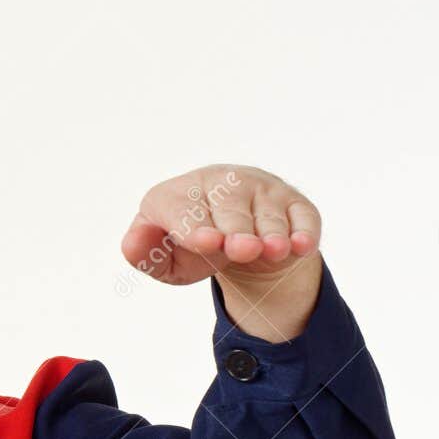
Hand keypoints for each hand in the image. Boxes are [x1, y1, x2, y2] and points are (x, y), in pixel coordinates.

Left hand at [121, 164, 323, 339]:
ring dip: (272, 233)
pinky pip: (302, 215)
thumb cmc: (191, 243)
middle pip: (230, 209)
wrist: (234, 235)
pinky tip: (302, 245)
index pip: (183, 209)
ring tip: (273, 250)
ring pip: (267, 215)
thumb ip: (142, 251)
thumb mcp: (161, 255)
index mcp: (177, 194)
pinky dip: (304, 230)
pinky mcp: (292, 201)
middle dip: (236, 231)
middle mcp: (220, 183)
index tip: (206, 243)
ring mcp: (259, 188)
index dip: (194, 227)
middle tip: (243, 249)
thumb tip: (134, 241)